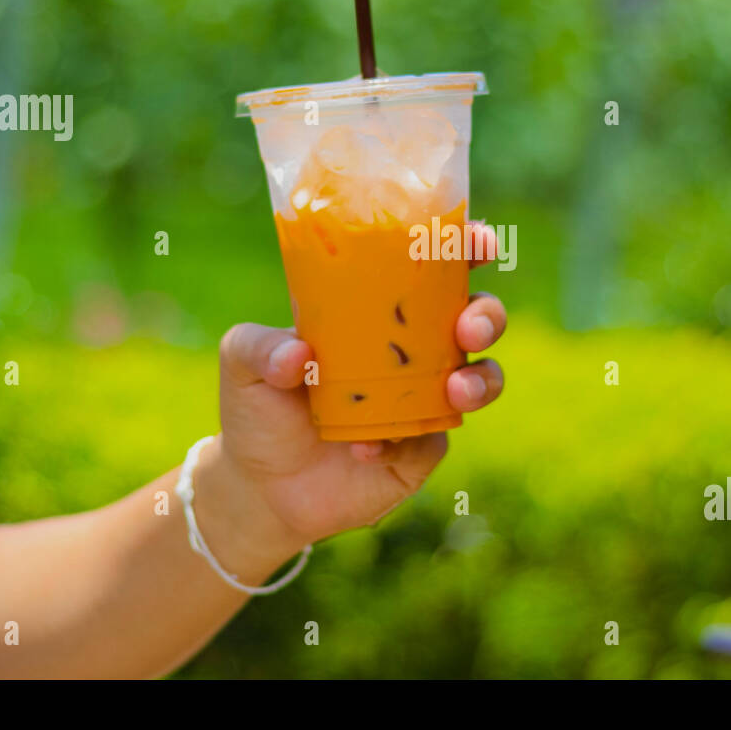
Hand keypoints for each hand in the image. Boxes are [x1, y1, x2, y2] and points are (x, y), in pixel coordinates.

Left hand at [215, 223, 505, 552]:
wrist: (264, 488)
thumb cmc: (259, 407)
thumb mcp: (242, 363)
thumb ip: (258, 347)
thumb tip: (297, 355)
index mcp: (379, 308)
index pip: (434, 265)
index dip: (466, 247)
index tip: (479, 241)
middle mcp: (415, 347)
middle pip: (478, 316)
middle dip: (488, 315)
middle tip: (469, 327)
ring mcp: (426, 398)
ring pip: (482, 377)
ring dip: (481, 379)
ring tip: (455, 391)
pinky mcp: (424, 447)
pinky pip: (437, 438)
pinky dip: (409, 438)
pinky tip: (367, 449)